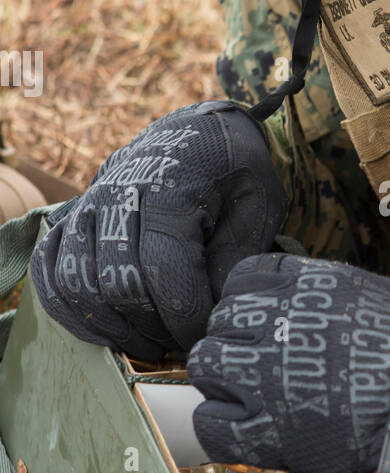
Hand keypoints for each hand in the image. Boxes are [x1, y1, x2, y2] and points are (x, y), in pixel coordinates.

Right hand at [30, 101, 286, 358]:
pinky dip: (68, 307)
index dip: (183, 318)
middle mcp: (118, 197)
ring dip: (109, 325)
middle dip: (151, 327)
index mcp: (170, 192)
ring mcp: (88, 206)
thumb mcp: (258, 205)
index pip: (164, 272)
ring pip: (75, 281)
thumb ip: (235, 258)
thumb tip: (212, 311)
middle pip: (117, 283)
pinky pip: (48, 269)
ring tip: (145, 341)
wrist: (199, 130)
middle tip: (177, 342)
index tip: (202, 336)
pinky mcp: (71, 216)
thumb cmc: (234, 170)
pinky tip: (105, 326)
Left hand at [187, 254, 389, 472]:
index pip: (245, 277)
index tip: (262, 320)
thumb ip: (329, 290)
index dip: (250, 301)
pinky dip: (221, 423)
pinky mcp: (264, 429)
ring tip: (246, 391)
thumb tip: (306, 289)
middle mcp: (276, 324)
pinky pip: (211, 421)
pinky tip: (243, 426)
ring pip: (205, 363)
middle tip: (256, 359)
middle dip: (234, 337)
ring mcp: (264, 378)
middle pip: (222, 319)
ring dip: (221, 375)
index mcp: (306, 287)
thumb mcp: (376, 293)